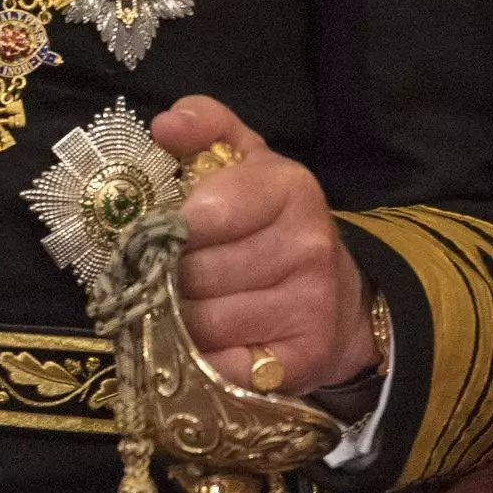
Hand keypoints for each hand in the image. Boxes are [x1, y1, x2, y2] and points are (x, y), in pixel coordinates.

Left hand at [150, 96, 376, 395]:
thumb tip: (166, 125)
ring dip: (175, 319)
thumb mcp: (241, 162)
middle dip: (164, 277)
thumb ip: (204, 127)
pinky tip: (204, 345)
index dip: (167, 229)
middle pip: (193, 273)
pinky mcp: (302, 361)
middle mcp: (308, 246)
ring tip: (183, 306)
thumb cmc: (265, 222)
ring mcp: (310, 306)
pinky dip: (200, 360)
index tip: (159, 233)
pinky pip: (220, 366)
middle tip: (164, 275)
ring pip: (200, 322)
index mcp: (289, 188)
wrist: (333, 295)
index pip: (202, 215)